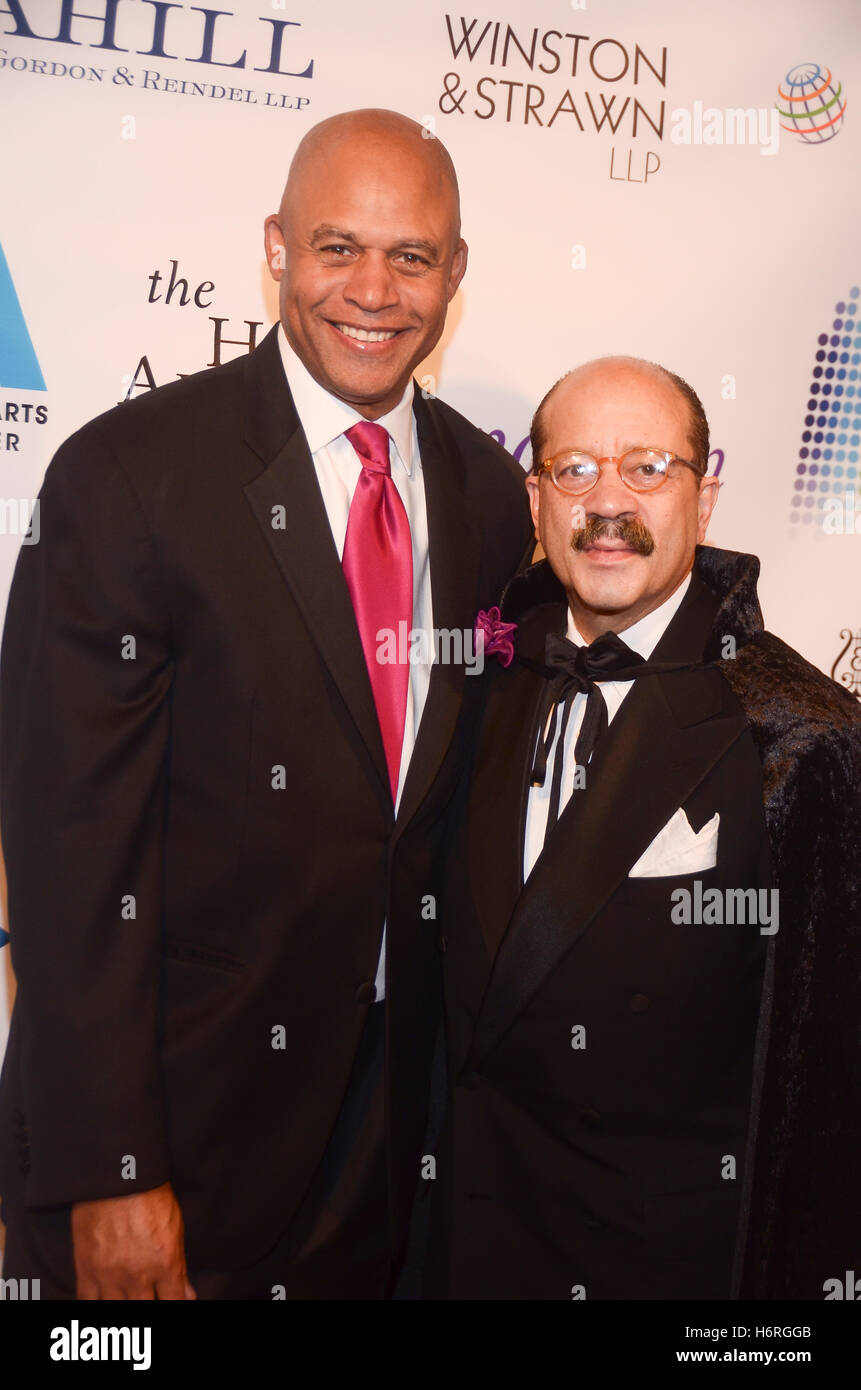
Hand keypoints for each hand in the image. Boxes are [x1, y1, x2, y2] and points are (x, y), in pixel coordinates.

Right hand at [71, 1181, 196, 1299]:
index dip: (174, 1305)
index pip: (173, 1303)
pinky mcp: (86, 1268)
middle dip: (149, 1305)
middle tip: (147, 1296)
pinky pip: (88, 1301)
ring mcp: (110, 1274)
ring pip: (116, 1311)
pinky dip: (95, 1305)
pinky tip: (103, 1300)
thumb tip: (188, 1296)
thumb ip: (180, 1267)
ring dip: (124, 1306)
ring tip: (127, 1298)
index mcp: (165, 1264)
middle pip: (144, 1311)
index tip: (170, 1301)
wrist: (118, 1174)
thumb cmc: (151, 1196)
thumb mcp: (175, 1228)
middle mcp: (138, 1275)